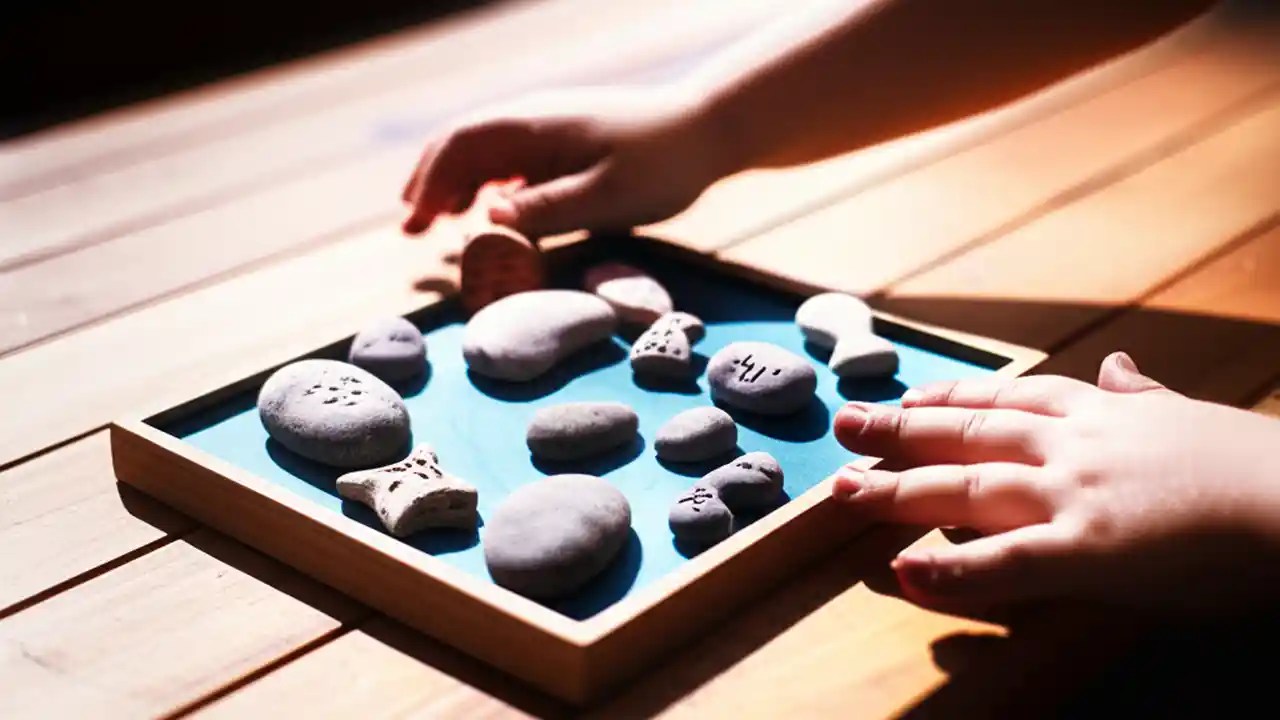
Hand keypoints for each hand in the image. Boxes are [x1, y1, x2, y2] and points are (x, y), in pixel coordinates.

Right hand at [401, 87, 729, 237]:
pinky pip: (512, 160)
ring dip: (455, 183)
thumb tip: (489, 220)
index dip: (432, 181)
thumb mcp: (607, 196)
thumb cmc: (662, 165)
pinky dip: (487, 183)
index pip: (463, 144)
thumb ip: (548, 208)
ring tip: (437, 220)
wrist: (708, 130)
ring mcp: (549, 129)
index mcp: (536, 127)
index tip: (417, 220)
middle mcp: (534, 121)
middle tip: (411, 227)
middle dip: (431, 182)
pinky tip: (487, 208)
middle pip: (463, 143)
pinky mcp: (566, 142)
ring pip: (485, 151)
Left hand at [831, 352, 1279, 616]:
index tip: (909, 398)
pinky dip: (950, 572)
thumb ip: (1145, 396)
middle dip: (900, 431)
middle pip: (967, 433)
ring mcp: (1073, 494)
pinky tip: (902, 573)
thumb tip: (1124, 366)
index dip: (951, 400)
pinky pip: (1004, 564)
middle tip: (846, 426)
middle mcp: (1072, 445)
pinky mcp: (1088, 551)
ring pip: (966, 487)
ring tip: (842, 491)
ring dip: (897, 488)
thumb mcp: (1195, 415)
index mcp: (1100, 414)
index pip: (1008, 400)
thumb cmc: (1261, 467)